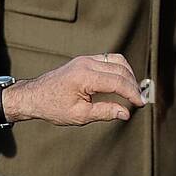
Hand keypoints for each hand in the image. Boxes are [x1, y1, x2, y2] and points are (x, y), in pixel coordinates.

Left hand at [2, 54, 144, 126]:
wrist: (34, 96)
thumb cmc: (53, 108)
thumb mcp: (79, 116)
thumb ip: (105, 112)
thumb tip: (126, 113)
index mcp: (85, 76)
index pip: (117, 82)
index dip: (132, 93)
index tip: (141, 104)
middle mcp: (87, 63)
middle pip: (120, 69)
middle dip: (133, 84)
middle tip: (140, 100)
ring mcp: (86, 59)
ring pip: (117, 60)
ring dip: (128, 74)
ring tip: (133, 90)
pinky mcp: (85, 59)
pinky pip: (109, 59)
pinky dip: (119, 69)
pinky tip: (122, 81)